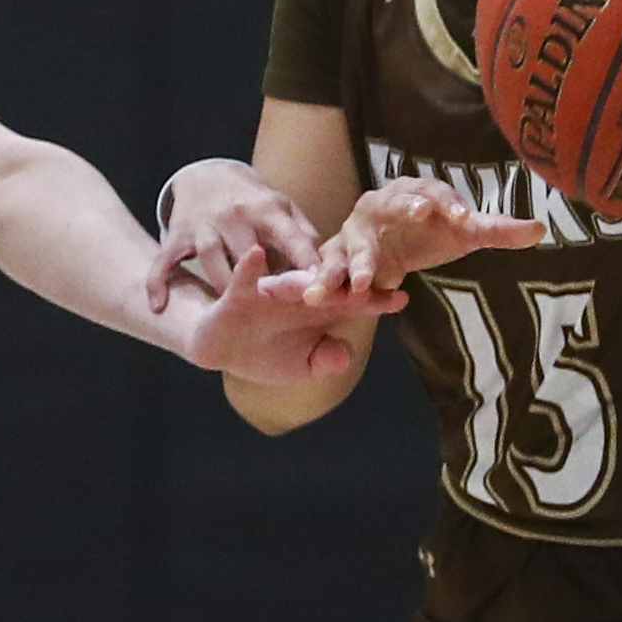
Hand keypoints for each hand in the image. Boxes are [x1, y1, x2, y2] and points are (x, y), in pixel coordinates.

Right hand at [148, 159, 324, 310]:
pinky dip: (158, 283)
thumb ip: (305, 237)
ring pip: (211, 261)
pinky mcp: (177, 235)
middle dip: (264, 282)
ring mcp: (204, 226)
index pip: (292, 239)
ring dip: (221, 286)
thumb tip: (329, 267)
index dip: (306, 265)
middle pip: (250, 253)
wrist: (207, 176)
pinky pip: (165, 261)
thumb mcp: (284, 210)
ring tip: (232, 312)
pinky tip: (159, 306)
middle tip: (279, 311)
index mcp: (268, 211)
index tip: (320, 291)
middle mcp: (235, 216)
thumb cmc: (255, 203)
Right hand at [177, 245, 407, 380]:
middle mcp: (297, 295)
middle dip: (345, 283)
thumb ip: (322, 361)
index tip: (402, 297)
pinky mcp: (239, 293)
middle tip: (367, 277)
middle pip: (325, 286)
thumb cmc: (264, 354)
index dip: (375, 301)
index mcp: (316, 310)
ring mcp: (268, 291)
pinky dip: (248, 267)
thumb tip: (344, 356)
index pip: (350, 303)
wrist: (219, 348)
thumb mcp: (299, 366)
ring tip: (325, 271)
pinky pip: (244, 277)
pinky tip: (254, 254)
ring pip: (290, 281)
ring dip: (305, 277)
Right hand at [260, 176, 542, 302]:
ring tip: (357, 284)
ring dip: (354, 262)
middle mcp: (385, 203)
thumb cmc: (428, 233)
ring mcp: (358, 227)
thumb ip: (496, 231)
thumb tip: (541, 228)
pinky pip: (330, 265)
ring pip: (355, 241)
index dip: (451, 203)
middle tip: (421, 216)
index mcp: (418, 193)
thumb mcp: (462, 234)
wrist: (385, 242)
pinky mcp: (338, 251)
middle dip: (405, 210)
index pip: (437, 193)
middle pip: (394, 203)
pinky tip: (317, 297)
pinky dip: (323, 280)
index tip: (465, 218)